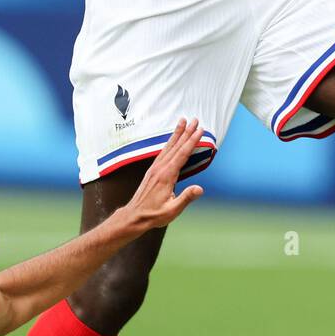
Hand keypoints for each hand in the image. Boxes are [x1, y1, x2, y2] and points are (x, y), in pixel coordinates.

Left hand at [118, 118, 204, 239]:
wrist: (134, 216)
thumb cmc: (153, 215)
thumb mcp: (172, 210)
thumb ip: (186, 198)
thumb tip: (200, 189)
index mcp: (167, 176)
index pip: (182, 154)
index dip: (192, 141)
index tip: (200, 130)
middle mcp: (160, 168)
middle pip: (176, 146)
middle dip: (187, 132)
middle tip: (195, 119)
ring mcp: (155, 168)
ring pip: (168, 147)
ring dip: (177, 134)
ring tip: (183, 121)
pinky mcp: (152, 171)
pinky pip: (163, 152)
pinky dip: (170, 143)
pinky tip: (172, 140)